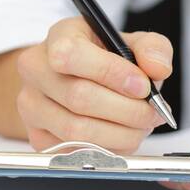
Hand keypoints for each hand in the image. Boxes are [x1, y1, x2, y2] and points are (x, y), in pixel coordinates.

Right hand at [16, 15, 173, 153]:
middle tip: (153, 112)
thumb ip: (152, 48)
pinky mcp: (38, 137)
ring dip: (121, 133)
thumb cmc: (105, 60)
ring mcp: (32, 106)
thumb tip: (157, 68)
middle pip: (79, 98)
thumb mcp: (132, 43)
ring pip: (76, 131)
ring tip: (142, 125)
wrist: (75, 81)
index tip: (143, 86)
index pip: (71, 55)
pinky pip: (75, 152)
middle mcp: (36, 70)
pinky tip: (123, 136)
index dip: (111, 73)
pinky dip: (109, 149)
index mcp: (59, 37)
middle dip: (127, 110)